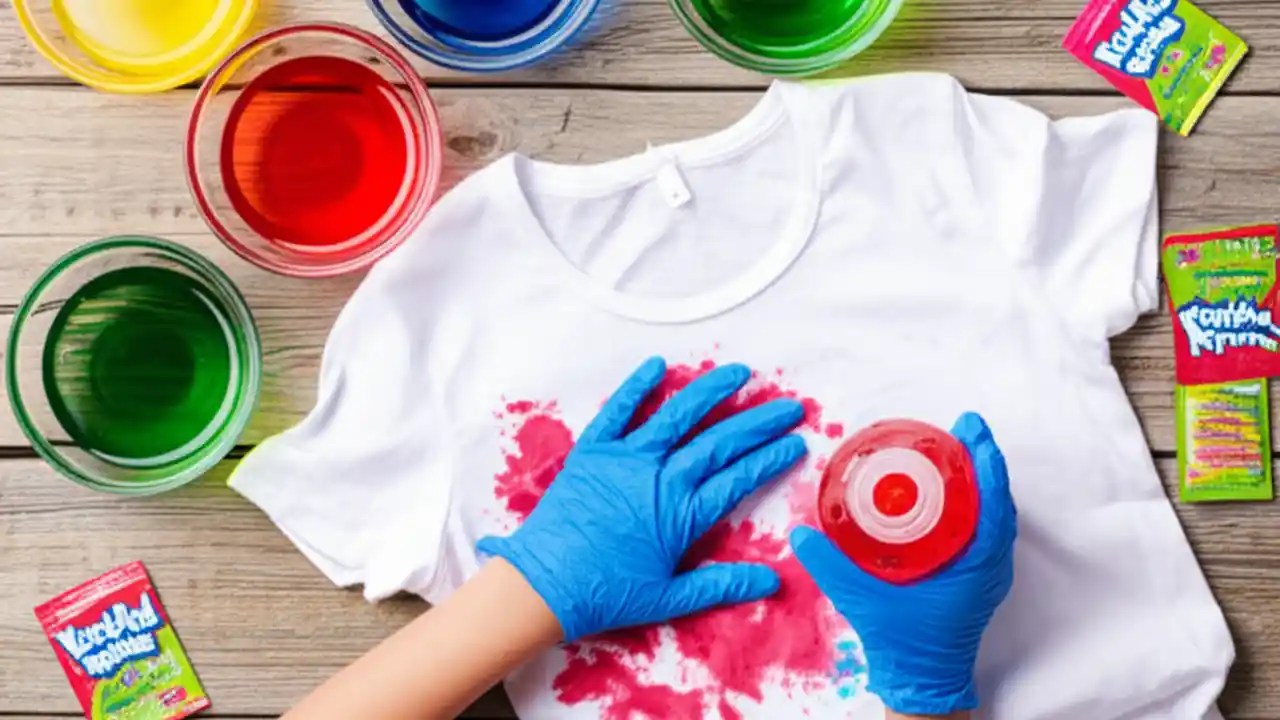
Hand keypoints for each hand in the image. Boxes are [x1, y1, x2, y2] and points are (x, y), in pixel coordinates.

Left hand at [478, 357, 807, 641]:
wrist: (544, 586)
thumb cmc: (606, 594)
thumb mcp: (670, 599)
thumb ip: (722, 585)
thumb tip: (773, 583)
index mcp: (683, 513)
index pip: (739, 477)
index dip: (771, 458)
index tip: (796, 441)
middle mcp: (660, 478)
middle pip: (720, 441)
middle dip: (758, 421)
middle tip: (789, 405)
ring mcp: (626, 459)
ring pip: (677, 415)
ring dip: (710, 390)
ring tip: (738, 372)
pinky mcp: (593, 452)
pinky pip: (618, 412)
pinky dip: (637, 386)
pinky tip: (657, 364)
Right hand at [790, 413, 1015, 715]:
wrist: (920, 682)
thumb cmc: (903, 644)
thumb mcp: (861, 599)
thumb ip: (829, 564)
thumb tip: (802, 530)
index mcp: (976, 565)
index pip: (992, 502)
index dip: (984, 460)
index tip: (970, 428)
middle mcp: (989, 565)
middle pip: (996, 499)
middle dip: (980, 460)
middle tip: (958, 429)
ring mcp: (986, 572)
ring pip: (992, 514)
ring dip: (979, 479)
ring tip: (954, 450)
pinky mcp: (976, 577)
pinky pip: (982, 528)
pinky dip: (973, 501)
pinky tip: (948, 490)